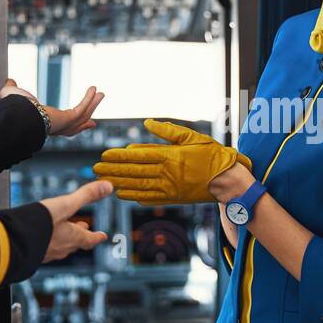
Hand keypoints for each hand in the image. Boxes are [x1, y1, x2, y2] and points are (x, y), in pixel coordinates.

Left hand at [0, 80, 105, 137]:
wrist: (17, 115)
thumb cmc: (14, 109)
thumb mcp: (13, 94)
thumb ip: (12, 88)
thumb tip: (9, 81)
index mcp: (47, 125)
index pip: (65, 125)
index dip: (77, 122)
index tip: (86, 120)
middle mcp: (57, 127)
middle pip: (79, 121)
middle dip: (90, 111)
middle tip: (96, 106)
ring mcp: (65, 125)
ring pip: (84, 115)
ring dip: (93, 104)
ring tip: (101, 93)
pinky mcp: (69, 119)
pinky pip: (82, 108)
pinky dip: (89, 98)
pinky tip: (94, 89)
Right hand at [39, 180, 113, 261]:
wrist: (12, 242)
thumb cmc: (39, 224)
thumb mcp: (66, 204)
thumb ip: (86, 195)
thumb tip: (108, 186)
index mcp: (72, 237)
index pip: (89, 239)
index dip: (97, 237)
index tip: (103, 236)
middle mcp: (61, 248)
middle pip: (75, 243)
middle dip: (81, 236)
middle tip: (84, 229)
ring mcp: (46, 254)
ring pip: (60, 247)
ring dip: (65, 240)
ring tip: (64, 234)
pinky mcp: (32, 255)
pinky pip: (44, 251)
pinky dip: (48, 244)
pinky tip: (41, 241)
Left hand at [92, 119, 251, 204]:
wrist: (227, 179)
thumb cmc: (212, 155)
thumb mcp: (191, 136)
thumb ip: (167, 131)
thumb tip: (147, 123)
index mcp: (169, 155)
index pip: (138, 155)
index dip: (119, 156)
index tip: (104, 155)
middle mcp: (166, 173)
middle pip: (133, 171)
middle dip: (113, 170)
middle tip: (95, 169)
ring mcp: (169, 188)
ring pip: (138, 186)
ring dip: (118, 183)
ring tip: (103, 181)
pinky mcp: (173, 198)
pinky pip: (149, 198)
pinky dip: (134, 196)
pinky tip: (123, 194)